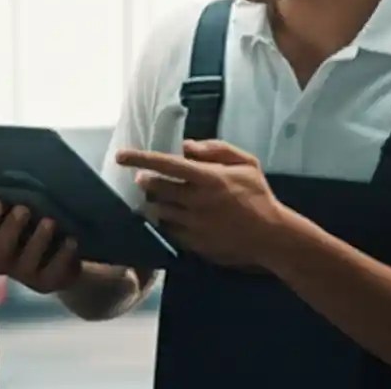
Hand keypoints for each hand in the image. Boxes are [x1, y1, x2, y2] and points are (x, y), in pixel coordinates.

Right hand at [0, 200, 81, 293]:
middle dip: (9, 230)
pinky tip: (71, 240)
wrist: (64, 254)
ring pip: (24, 264)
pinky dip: (62, 256)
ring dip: (37, 242)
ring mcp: (25, 276)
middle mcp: (4, 261)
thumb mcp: (15, 210)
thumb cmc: (33, 226)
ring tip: (50, 222)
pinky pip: (53, 273)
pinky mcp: (47, 284)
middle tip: (23, 209)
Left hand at [116, 140, 287, 267]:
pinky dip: (168, 221)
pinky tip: (177, 217)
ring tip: (165, 198)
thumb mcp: (246, 163)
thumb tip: (186, 146)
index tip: (120, 156)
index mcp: (208, 178)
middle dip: (146, 182)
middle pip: (155, 189)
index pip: (166, 164)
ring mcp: (193, 225)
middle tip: (146, 180)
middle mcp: (196, 201)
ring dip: (156, 202)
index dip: (140, 159)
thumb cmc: (258, 196)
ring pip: (159, 210)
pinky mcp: (192, 244)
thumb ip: (216, 149)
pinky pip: (169, 230)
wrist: (271, 237)